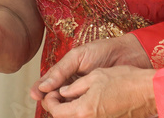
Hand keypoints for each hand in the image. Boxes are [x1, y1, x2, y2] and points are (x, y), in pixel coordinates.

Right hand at [31, 34, 149, 99]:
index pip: (46, 85)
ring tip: (62, 103)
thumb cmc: (103, 51)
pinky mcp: (95, 103)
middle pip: (54, 99)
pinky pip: (83, 110)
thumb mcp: (78, 57)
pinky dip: (77, 111)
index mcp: (65, 73)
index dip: (39, 91)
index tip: (36, 95)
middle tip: (50, 99)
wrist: (127, 55)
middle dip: (50, 100)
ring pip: (67, 107)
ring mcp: (83, 95)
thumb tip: (42, 87)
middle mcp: (71, 86)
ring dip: (62, 107)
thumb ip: (60, 71)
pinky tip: (76, 109)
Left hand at [40, 66, 156, 117]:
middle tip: (57, 95)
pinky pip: (90, 117)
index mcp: (84, 110)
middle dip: (58, 107)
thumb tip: (63, 92)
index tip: (51, 92)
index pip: (57, 112)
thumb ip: (74, 87)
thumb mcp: (95, 77)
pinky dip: (83, 111)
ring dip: (71, 110)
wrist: (148, 92)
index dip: (50, 102)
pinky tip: (86, 100)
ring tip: (70, 96)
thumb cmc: (124, 80)